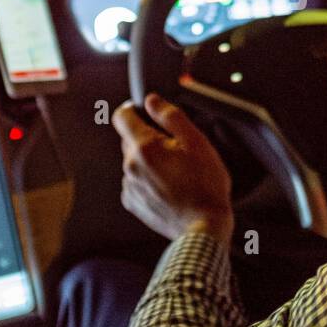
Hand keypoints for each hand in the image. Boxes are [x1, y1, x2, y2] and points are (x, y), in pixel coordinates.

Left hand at [112, 93, 234, 240]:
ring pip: (134, 160)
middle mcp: (130, 165)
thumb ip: (170, 116)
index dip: (134, 110)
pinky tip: (169, 187)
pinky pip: (135, 181)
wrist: (203, 226)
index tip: (146, 113)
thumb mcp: (196, 142)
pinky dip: (148, 179)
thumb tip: (151, 100)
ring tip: (176, 173)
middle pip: (129, 138)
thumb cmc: (205, 185)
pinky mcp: (132, 202)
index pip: (122, 116)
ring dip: (149, 160)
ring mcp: (129, 186)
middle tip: (175, 149)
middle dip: (148, 137)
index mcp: (144, 147)